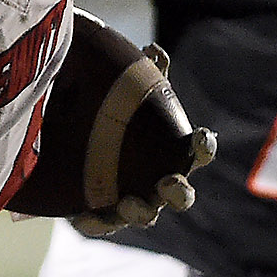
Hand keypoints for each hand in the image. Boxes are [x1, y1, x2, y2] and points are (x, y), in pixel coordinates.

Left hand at [72, 44, 215, 233]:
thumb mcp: (128, 94)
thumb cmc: (117, 120)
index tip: (201, 136)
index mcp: (173, 153)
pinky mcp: (101, 216)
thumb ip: (143, 75)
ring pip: (144, 216)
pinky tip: (85, 217)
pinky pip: (100, 225)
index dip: (203, 147)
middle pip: (180, 196)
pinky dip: (96, 223)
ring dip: (140, 211)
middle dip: (178, 192)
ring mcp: (132, 202)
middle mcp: (159, 183)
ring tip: (129, 202)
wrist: (74, 143)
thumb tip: (152, 50)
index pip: (198, 153)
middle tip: (168, 183)